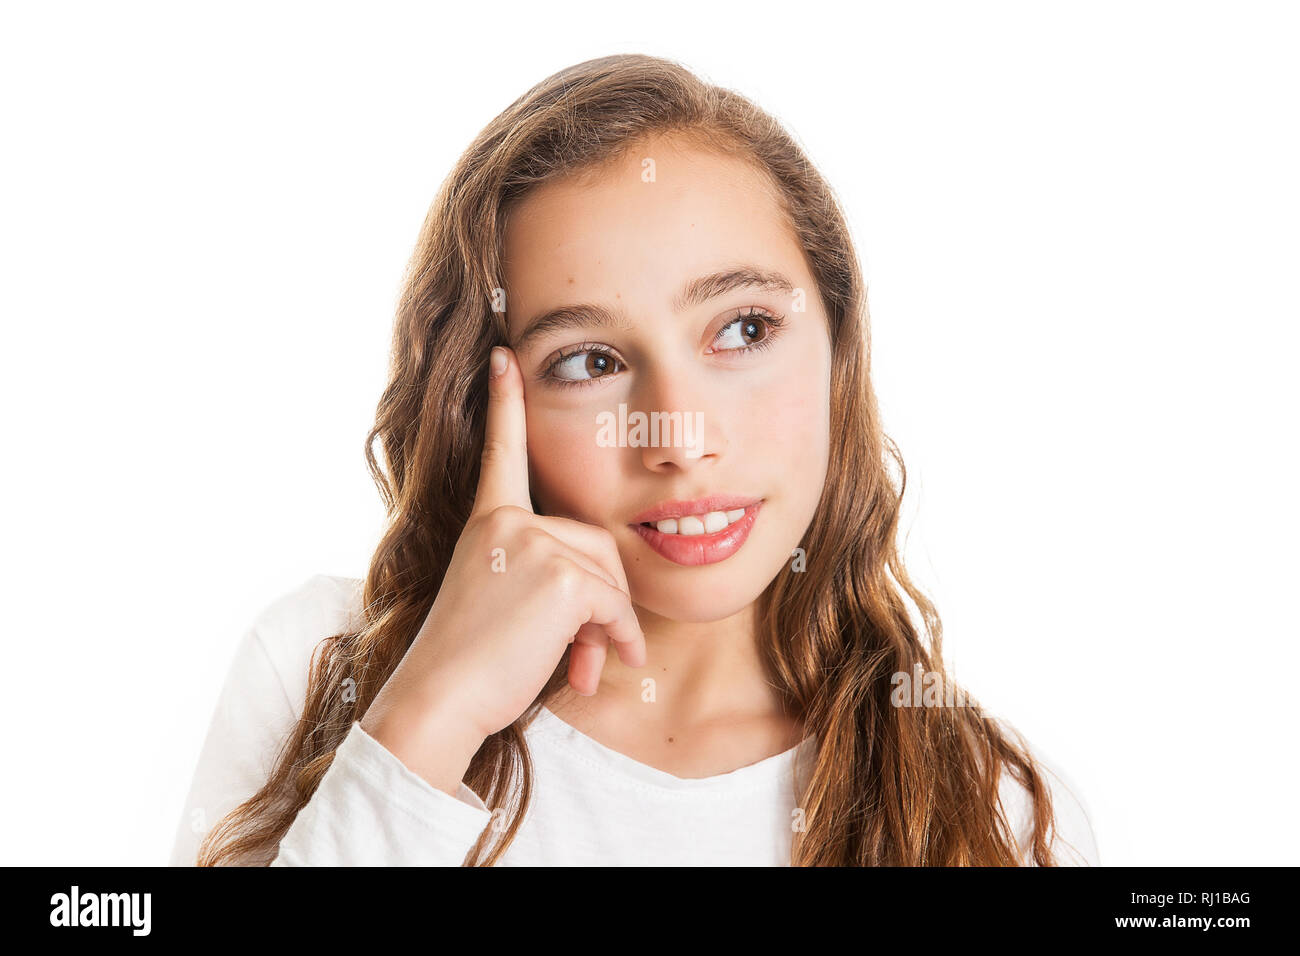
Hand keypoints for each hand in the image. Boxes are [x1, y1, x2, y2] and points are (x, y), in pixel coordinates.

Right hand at [360, 346, 644, 791]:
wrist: (439, 702)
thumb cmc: (469, 665)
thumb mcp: (502, 605)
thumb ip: (545, 583)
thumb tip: (610, 615)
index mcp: (488, 524)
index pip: (502, 454)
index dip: (505, 403)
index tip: (504, 356)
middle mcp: (508, 523)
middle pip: (597, 543)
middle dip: (605, 602)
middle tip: (590, 652)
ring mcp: (533, 544)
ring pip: (610, 576)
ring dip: (610, 628)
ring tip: (588, 664)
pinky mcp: (561, 576)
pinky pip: (615, 605)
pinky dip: (617, 640)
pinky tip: (589, 670)